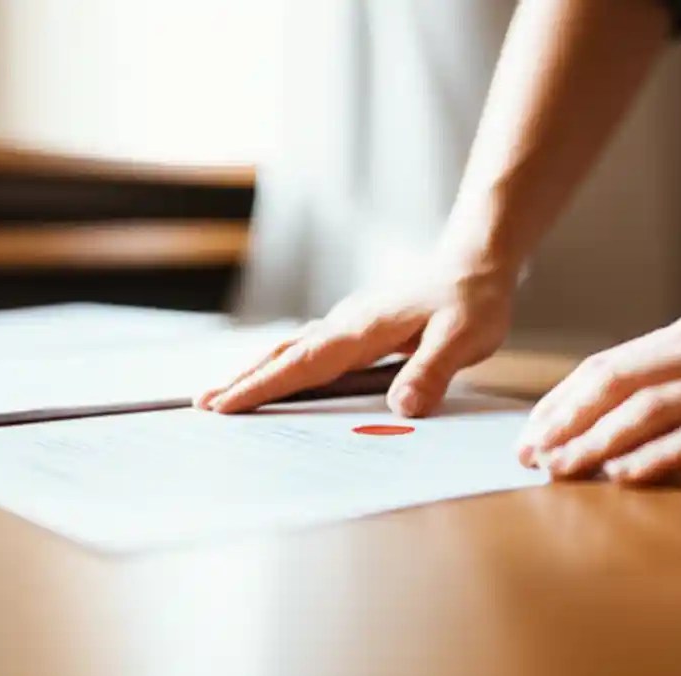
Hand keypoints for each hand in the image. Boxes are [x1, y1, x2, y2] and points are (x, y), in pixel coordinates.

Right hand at [196, 254, 515, 416]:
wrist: (476, 262)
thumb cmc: (471, 300)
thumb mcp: (463, 338)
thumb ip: (432, 371)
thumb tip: (402, 407)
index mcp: (363, 329)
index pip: (303, 363)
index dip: (264, 385)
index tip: (226, 404)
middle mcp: (347, 324)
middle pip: (284, 354)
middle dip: (243, 380)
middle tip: (204, 404)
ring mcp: (349, 323)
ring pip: (292, 349)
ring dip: (257, 371)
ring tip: (224, 394)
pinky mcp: (358, 327)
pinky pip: (310, 348)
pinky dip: (283, 364)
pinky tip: (278, 375)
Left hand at [516, 312, 680, 483]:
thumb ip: (680, 377)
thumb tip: (611, 421)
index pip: (608, 364)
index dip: (561, 400)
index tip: (531, 434)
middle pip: (614, 380)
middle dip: (563, 420)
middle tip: (531, 457)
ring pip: (645, 408)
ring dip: (595, 442)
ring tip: (562, 471)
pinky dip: (655, 459)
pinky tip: (624, 478)